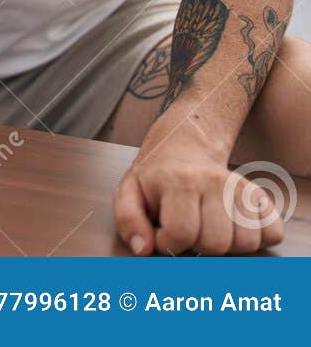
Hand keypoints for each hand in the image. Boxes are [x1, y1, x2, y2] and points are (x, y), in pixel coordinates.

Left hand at [114, 142, 285, 254]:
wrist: (182, 150)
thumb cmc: (155, 180)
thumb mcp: (129, 193)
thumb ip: (128, 221)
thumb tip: (144, 249)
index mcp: (178, 181)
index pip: (181, 233)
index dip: (169, 244)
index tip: (164, 234)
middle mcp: (214, 182)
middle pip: (216, 244)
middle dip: (197, 247)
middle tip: (187, 231)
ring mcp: (240, 188)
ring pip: (245, 244)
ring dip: (226, 247)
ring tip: (208, 229)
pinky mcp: (259, 196)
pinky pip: (272, 235)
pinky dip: (256, 241)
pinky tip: (232, 228)